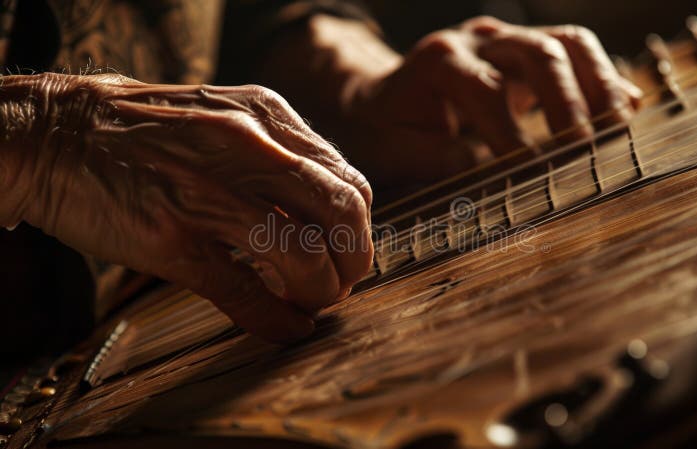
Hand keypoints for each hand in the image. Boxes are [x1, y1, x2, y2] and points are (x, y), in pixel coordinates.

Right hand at [0, 73, 373, 341]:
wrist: (54, 133)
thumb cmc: (142, 128)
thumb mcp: (222, 115)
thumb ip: (274, 150)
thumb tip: (320, 201)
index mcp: (267, 119)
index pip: (348, 180)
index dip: (358, 227)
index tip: (347, 249)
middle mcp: (250, 151)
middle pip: (344, 213)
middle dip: (355, 259)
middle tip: (343, 281)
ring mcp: (211, 195)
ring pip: (304, 256)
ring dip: (323, 291)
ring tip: (314, 302)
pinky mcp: (173, 238)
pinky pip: (245, 292)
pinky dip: (277, 320)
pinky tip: (287, 328)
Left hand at [336, 17, 642, 182]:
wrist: (381, 96)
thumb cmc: (387, 127)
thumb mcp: (395, 149)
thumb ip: (436, 161)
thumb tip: (488, 177)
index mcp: (439, 62)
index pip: (485, 91)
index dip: (511, 131)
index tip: (533, 172)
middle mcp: (479, 41)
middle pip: (539, 53)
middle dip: (568, 102)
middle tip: (586, 150)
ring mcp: (509, 41)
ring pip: (568, 42)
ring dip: (600, 84)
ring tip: (619, 128)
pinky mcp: (530, 51)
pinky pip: (578, 52)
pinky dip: (604, 79)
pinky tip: (626, 109)